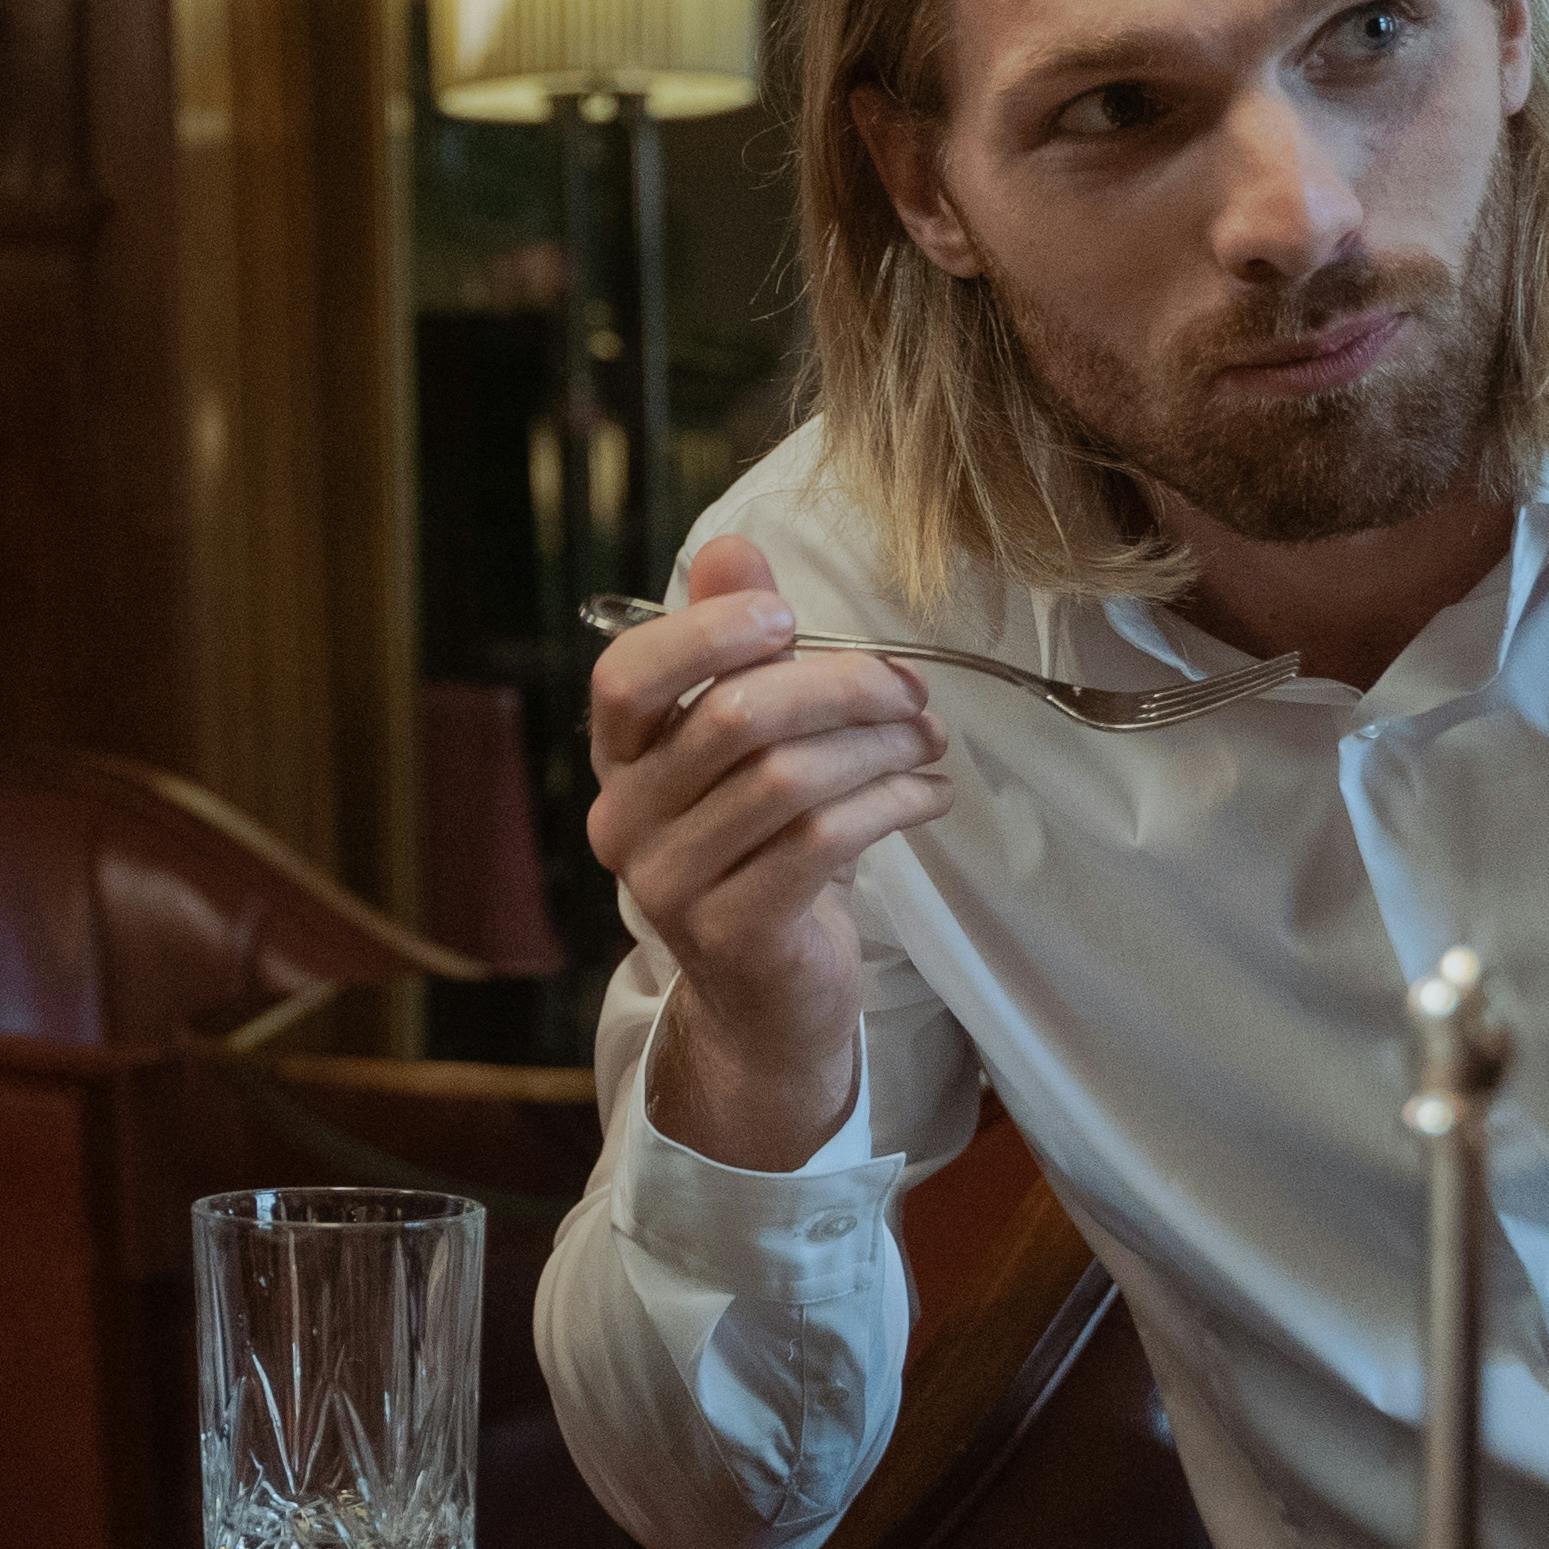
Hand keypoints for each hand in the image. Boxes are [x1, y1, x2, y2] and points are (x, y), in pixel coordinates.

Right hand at [583, 531, 947, 1173]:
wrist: (768, 1001)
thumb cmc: (764, 852)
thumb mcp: (750, 744)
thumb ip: (733, 644)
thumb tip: (731, 547)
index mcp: (620, 764)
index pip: (626, 679)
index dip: (706, 634)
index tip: (788, 622)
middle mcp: (626, 822)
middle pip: (734, 718)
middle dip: (842, 687)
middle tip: (910, 693)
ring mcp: (671, 885)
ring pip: (790, 779)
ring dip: (881, 746)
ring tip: (927, 743)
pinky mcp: (734, 932)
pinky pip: (825, 840)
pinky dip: (893, 803)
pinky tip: (928, 795)